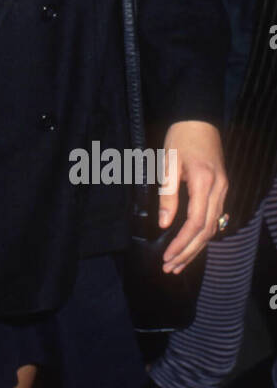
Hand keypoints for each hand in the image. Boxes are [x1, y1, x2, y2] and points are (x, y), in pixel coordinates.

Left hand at [158, 120, 227, 273]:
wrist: (199, 119)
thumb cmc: (180, 138)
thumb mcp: (168, 163)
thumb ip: (167, 195)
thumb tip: (165, 225)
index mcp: (204, 183)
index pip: (196, 223)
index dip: (182, 243)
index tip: (167, 257)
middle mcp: (219, 190)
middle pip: (207, 231)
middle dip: (188, 252)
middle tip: (170, 268)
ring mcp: (223, 191)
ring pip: (212, 227)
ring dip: (195, 248)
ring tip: (177, 263)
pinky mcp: (221, 190)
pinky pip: (214, 219)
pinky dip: (202, 236)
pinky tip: (190, 245)